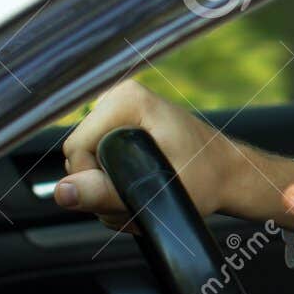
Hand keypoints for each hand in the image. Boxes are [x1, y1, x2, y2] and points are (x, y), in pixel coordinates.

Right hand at [57, 79, 293, 227]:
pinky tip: (142, 185)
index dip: (92, 180)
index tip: (128, 191)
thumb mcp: (155, 192)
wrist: (231, 174)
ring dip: (111, 187)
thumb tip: (63, 192)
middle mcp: (119, 96)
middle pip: (79, 155)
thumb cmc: (206, 179)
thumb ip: (107, 193)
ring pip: (87, 161)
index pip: (75, 149)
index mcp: (128, 100)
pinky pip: (99, 158)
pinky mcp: (122, 123)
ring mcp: (120, 108)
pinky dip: (116, 179)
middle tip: (140, 197)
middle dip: (103, 185)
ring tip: (145, 192)